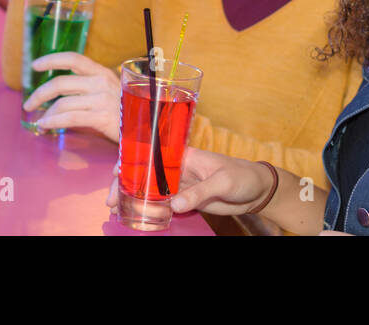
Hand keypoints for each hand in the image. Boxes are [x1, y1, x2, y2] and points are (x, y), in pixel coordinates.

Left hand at [22, 52, 120, 140]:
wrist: (148, 128)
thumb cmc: (125, 110)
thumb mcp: (109, 92)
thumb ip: (88, 88)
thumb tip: (58, 93)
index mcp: (102, 72)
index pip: (74, 59)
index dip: (52, 59)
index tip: (35, 65)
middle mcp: (101, 82)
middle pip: (61, 83)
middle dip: (40, 93)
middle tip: (28, 104)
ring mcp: (102, 100)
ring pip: (63, 103)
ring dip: (46, 113)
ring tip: (40, 121)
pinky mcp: (102, 117)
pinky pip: (69, 118)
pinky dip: (53, 122)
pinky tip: (46, 126)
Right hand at [103, 148, 269, 215]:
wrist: (257, 191)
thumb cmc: (242, 176)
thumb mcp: (222, 182)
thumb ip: (199, 192)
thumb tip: (174, 204)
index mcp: (183, 154)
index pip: (152, 152)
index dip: (131, 159)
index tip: (115, 172)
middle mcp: (176, 167)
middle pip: (145, 173)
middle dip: (125, 184)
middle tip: (111, 201)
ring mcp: (179, 184)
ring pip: (150, 189)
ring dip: (133, 198)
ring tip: (116, 210)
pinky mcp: (185, 198)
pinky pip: (161, 203)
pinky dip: (148, 208)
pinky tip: (136, 215)